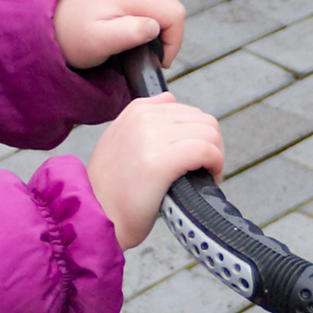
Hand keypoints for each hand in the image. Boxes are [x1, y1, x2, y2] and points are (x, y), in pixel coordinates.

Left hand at [56, 0, 185, 71]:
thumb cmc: (76, 39)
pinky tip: (140, 17)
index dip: (173, 40)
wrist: (54, 24)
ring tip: (145, 34)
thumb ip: (130, 34)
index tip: (160, 59)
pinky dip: (154, 3)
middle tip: (152, 48)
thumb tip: (154, 27)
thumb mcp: (100, 43)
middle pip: (173, 1)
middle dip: (168, 29)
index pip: (173, 13)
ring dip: (162, 15)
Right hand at [83, 95, 222, 250]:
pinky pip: (207, 151)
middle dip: (212, 146)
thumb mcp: (119, 139)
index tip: (195, 159)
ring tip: (204, 176)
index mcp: (137, 111)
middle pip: (205, 121)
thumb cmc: (113, 188)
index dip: (199, 137)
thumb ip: (144, 117)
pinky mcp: (161, 161)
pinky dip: (216, 165)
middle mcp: (145, 118)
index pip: (190, 112)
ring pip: (210, 134)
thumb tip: (171, 99)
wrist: (96, 214)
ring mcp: (152, 137)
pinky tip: (208, 179)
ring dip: (216, 157)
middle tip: (203, 170)